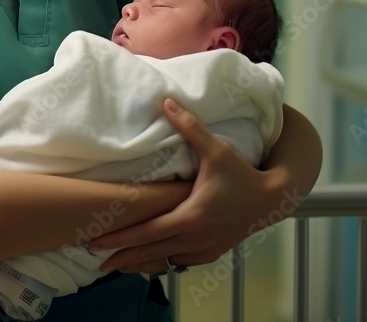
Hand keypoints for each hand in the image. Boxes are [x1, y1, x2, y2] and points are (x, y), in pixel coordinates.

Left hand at [89, 98, 289, 274]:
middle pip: (150, 253)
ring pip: (164, 261)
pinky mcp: (211, 253)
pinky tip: (148, 263)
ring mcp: (203, 250)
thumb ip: (189, 126)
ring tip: (116, 266)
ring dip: (140, 263)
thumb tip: (166, 101)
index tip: (95, 243)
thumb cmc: (242, 173)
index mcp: (190, 217)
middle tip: (96, 261)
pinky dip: (162, 262)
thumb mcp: (216, 149)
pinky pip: (180, 262)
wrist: (271, 199)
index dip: (120, 239)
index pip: (146, 233)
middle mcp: (194, 239)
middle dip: (122, 257)